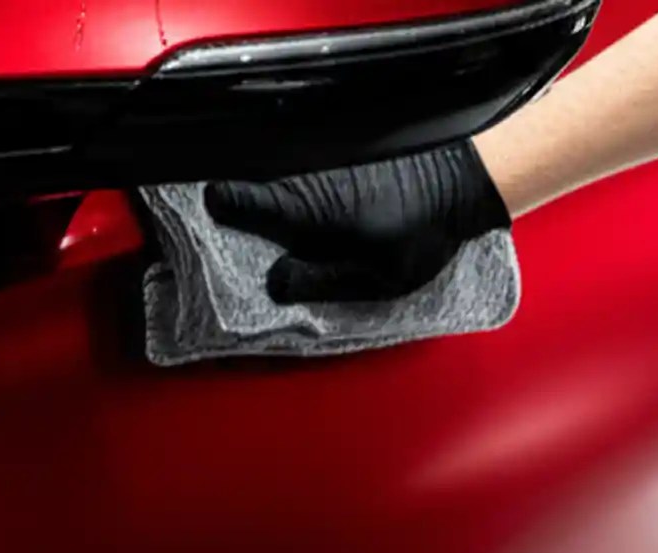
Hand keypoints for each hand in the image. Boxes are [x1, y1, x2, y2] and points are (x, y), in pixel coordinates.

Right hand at [204, 140, 509, 302]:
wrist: (463, 179)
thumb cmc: (424, 232)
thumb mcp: (377, 279)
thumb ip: (321, 281)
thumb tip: (273, 285)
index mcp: (310, 210)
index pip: (239, 201)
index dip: (212, 212)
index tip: (193, 225)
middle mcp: (306, 180)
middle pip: (244, 191)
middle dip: (224, 216)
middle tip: (206, 244)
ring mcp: (317, 166)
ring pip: (266, 184)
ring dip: (253, 207)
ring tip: (249, 238)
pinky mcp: (331, 161)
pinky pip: (290, 179)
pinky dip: (279, 198)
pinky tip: (288, 221)